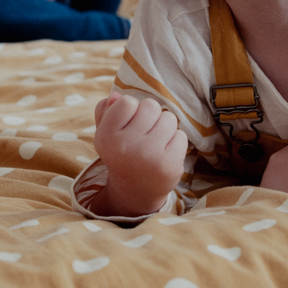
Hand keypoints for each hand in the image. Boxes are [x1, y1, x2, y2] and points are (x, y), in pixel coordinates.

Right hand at [90, 92, 187, 216]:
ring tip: (155, 143)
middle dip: (151, 116)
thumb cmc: (122, 153)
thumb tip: (116, 95)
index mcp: (106, 137)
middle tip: (145, 133)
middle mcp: (125, 146)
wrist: (135, 191)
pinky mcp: (169, 164)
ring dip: (165, 127)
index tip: (128, 124)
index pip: (127, 101)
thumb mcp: (106, 133)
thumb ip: (105, 111)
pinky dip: (176, 142)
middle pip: (151, 106)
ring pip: (169, 118)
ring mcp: (149, 156)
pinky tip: (165, 153)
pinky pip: (181, 136)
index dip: (131, 109)